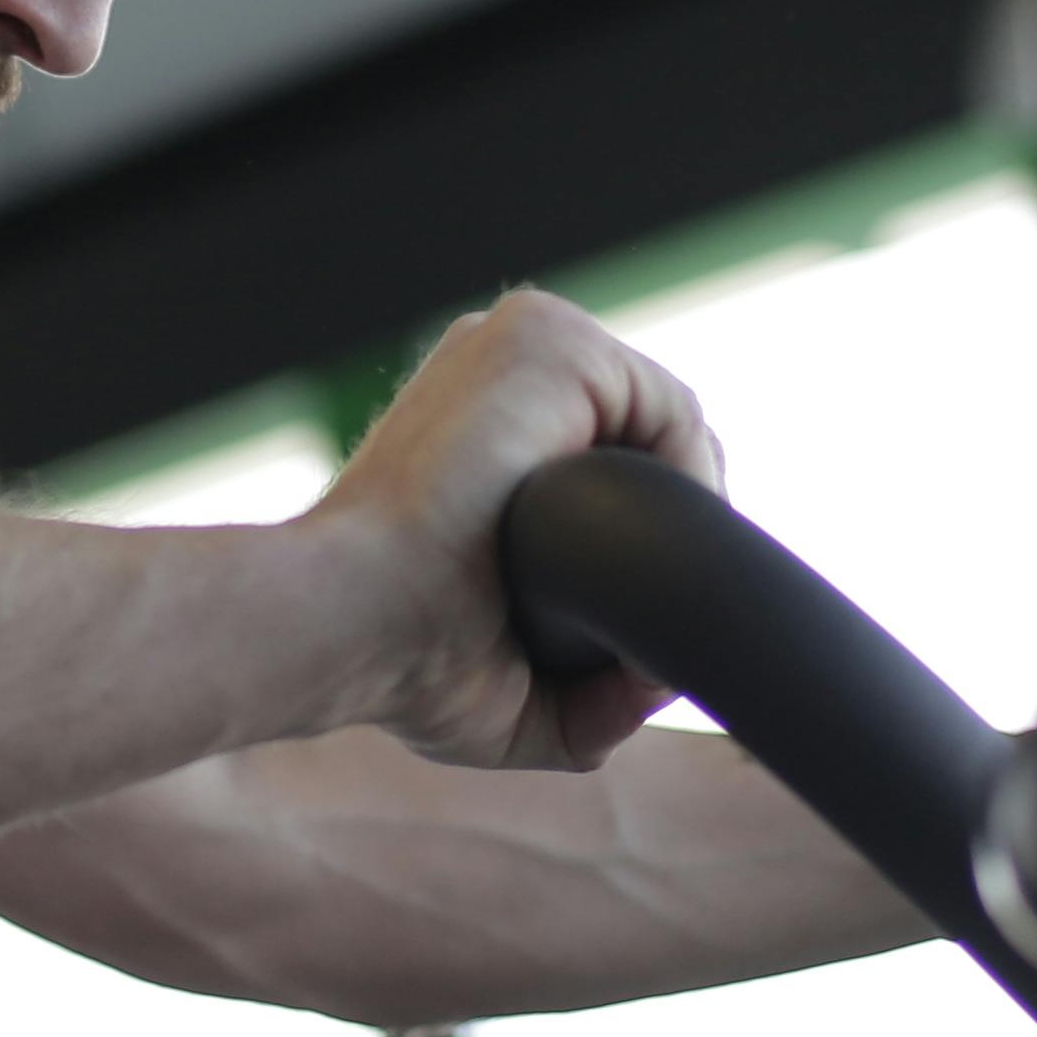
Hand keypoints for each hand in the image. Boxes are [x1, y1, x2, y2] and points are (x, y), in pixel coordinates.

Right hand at [311, 291, 723, 773]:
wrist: (346, 621)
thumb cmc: (399, 660)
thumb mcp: (510, 692)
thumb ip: (590, 696)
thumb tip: (658, 677)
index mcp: (482, 416)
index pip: (615, 455)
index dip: (645, 536)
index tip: (636, 611)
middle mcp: (501, 361)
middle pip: (648, 435)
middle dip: (668, 526)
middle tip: (644, 608)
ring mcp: (523, 339)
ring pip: (667, 423)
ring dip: (683, 513)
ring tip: (644, 585)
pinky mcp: (548, 341)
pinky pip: (672, 408)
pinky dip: (690, 484)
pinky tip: (651, 542)